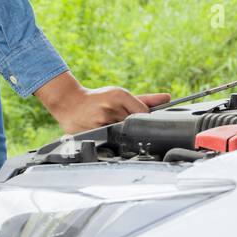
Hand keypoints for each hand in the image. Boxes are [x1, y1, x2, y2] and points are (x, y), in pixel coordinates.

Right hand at [35, 72, 170, 134]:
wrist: (69, 103)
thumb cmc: (98, 99)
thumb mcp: (120, 95)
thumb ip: (145, 99)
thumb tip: (167, 98)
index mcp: (119, 95)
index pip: (144, 112)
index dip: (145, 119)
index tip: (141, 121)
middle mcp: (111, 108)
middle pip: (134, 125)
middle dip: (132, 127)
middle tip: (122, 125)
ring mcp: (101, 121)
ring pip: (122, 135)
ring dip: (120, 135)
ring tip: (110, 128)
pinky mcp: (92, 133)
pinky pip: (109, 142)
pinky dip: (110, 141)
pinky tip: (103, 134)